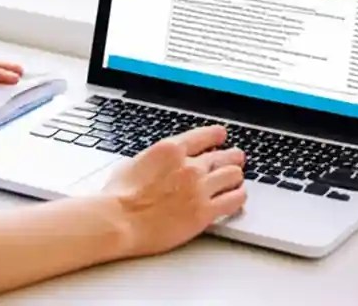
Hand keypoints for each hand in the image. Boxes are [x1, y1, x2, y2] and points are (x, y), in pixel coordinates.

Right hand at [103, 126, 246, 258]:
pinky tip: (237, 198)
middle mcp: (189, 166)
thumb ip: (155, 161)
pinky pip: (235, 200)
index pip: (205, 135)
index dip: (217, 135)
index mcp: (170, 150)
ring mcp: (200, 188)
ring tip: (236, 181)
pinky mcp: (205, 212)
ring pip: (234, 175)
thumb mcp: (133, 164)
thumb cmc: (118, 196)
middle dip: (231, 157)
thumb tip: (158, 164)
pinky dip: (238, 197)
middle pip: (224, 156)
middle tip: (235, 159)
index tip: (221, 137)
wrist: (119, 221)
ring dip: (235, 177)